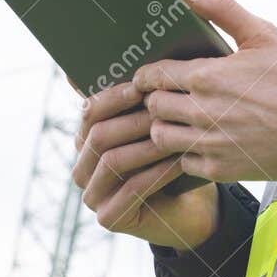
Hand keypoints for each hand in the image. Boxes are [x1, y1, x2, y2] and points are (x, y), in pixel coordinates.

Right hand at [69, 74, 218, 250]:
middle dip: (134, 119)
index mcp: (87, 140)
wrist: (193, 206)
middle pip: (98, 135)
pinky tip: (180, 161)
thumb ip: (143, 99)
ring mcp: (92, 195)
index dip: (113, 96)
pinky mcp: (108, 219)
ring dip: (148, 145)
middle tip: (166, 108)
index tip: (142, 85)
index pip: (89, 111)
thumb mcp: (159, 126)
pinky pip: (131, 190)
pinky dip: (157, 173)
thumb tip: (133, 58)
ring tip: (177, 132)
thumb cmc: (175, 157)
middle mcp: (82, 167)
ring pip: (113, 161)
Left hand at [132, 0, 276, 182]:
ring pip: (160, 138)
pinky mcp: (221, 168)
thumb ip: (220, 7)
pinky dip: (188, 153)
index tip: (153, 76)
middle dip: (157, 99)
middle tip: (171, 96)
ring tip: (183, 120)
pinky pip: (184, 164)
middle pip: (153, 107)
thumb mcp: (263, 34)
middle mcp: (202, 112)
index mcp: (207, 76)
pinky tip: (204, 141)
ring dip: (166, 127)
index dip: (148, 75)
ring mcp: (210, 143)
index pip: (153, 76)